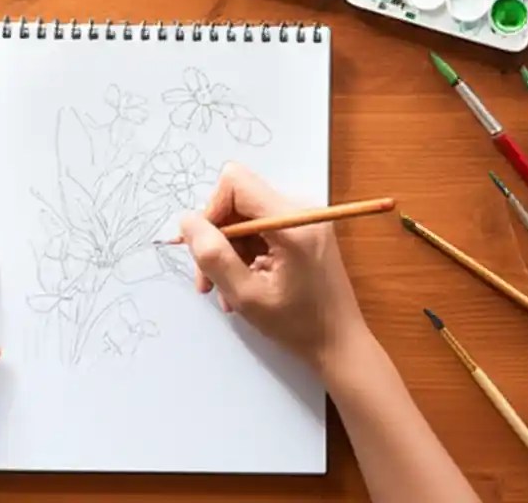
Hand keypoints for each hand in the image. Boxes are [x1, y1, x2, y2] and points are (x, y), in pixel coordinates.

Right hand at [178, 163, 368, 371]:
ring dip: (228, 252)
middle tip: (208, 279)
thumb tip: (188, 222)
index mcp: (293, 222)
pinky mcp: (302, 231)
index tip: (204, 248)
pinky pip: (258, 229)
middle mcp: (301, 210)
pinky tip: (242, 284)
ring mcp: (303, 219)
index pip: (235, 182)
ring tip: (224, 290)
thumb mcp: (246, 295)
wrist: (339, 344)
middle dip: (217, 237)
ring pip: (244, 217)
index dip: (211, 211)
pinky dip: (243, 254)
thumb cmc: (299, 325)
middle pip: (238, 200)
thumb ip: (213, 255)